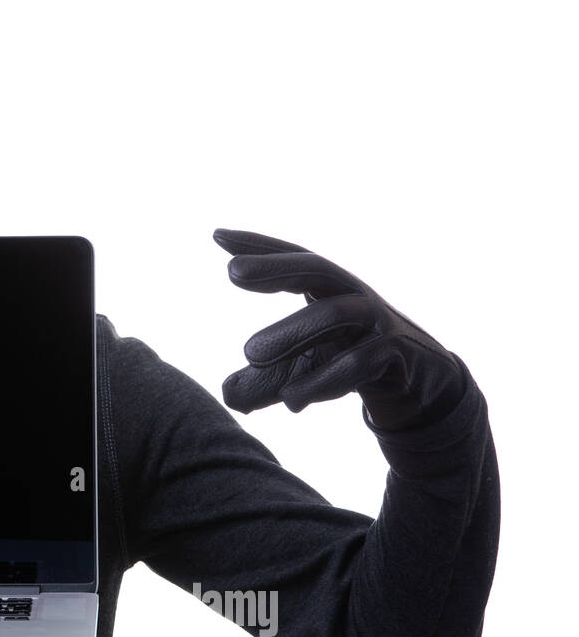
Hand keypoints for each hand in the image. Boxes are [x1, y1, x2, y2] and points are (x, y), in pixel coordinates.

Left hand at [213, 229, 466, 429]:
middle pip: (317, 268)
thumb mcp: (301, 374)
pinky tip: (291, 401)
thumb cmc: (351, 367)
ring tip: (248, 354)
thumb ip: (262, 384)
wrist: (420, 392)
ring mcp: (379, 323)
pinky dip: (322, 380)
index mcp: (329, 291)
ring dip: (290, 333)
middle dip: (276, 266)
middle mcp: (354, 296)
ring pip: (335, 314)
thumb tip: (226, 396)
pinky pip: (359, 363)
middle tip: (232, 272)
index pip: (294, 261)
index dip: (260, 246)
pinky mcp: (398, 356)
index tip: (217, 235)